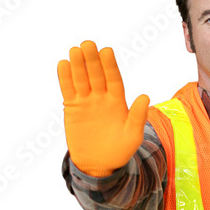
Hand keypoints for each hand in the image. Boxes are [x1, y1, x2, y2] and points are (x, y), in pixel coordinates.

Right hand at [57, 40, 149, 175]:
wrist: (99, 165)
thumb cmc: (119, 151)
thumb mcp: (132, 136)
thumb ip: (138, 117)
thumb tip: (145, 96)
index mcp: (118, 101)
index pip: (113, 79)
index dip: (110, 66)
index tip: (106, 51)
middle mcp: (101, 97)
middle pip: (96, 75)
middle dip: (92, 60)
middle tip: (88, 44)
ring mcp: (86, 101)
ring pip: (81, 79)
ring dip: (78, 65)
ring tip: (75, 50)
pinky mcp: (72, 108)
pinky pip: (68, 90)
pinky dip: (65, 78)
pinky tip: (63, 64)